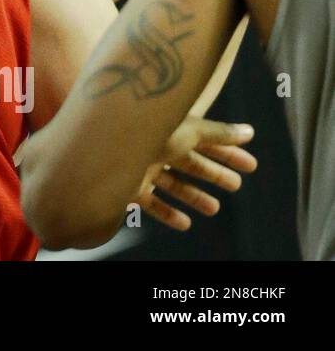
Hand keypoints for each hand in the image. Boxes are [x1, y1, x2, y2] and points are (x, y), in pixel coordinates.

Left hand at [134, 116, 256, 232]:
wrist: (101, 150)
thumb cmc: (145, 132)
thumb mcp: (188, 129)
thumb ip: (218, 133)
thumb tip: (249, 132)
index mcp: (168, 129)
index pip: (204, 140)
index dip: (228, 153)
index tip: (251, 165)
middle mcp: (153, 146)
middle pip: (189, 162)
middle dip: (214, 174)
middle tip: (237, 185)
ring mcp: (139, 166)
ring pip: (171, 184)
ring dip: (194, 196)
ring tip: (214, 208)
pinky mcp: (126, 186)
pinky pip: (150, 202)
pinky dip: (167, 212)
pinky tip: (184, 223)